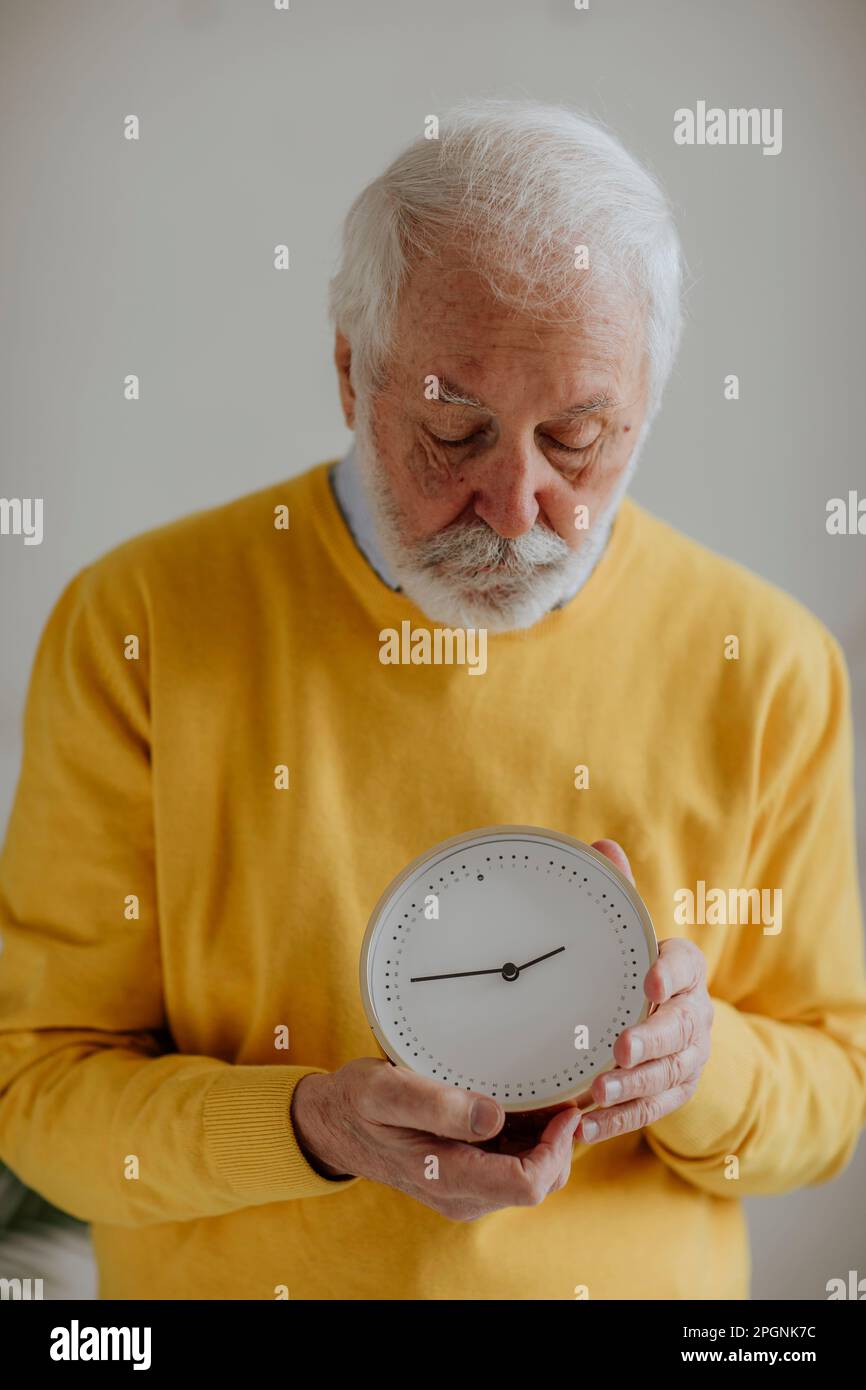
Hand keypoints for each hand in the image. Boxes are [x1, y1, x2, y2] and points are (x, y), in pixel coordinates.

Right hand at [290, 1057, 581, 1221]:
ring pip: (531, 1174)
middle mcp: (464, 1193)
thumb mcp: (388, 1093)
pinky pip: (513, 1163)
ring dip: (549, 1140)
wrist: (334, 1121)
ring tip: (556, 1097)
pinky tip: (531, 1106)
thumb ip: (438, 1106)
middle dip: (561, 1144)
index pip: (528, 1183)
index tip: (563, 1109)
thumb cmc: (358, 1103)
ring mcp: (466, 1186)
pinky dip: (531, 1138)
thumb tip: (493, 1117)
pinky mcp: (466, 1172)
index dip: (555, 1148)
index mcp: (450, 1179)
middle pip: (539, 1182)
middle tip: (570, 1096)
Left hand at [571, 838, 714, 1145]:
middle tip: (619, 1049)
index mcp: (684, 970)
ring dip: (633, 1087)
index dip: (670, 972)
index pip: (686, 966)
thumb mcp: (629, 931)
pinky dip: (619, 1121)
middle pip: (679, 1029)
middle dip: (651, 1041)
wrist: (660, 1015)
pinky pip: (651, 1112)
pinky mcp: (674, 1092)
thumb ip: (619, 892)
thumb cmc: (636, 966)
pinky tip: (587, 1127)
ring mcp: (687, 1059)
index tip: (649, 980)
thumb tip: (602, 846)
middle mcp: (695, 1016)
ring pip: (667, 1076)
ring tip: (597, 1093)